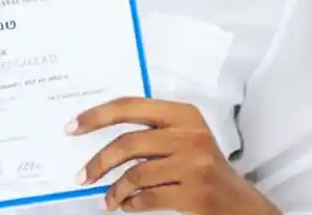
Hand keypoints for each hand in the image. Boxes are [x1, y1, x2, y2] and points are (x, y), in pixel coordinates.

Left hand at [73, 98, 277, 213]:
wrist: (240, 202)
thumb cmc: (202, 165)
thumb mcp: (183, 137)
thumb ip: (149, 129)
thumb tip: (96, 132)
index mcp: (183, 114)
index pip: (130, 106)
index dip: (97, 116)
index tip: (72, 127)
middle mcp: (190, 135)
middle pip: (128, 142)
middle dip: (98, 161)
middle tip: (81, 176)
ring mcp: (194, 164)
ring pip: (136, 174)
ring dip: (114, 189)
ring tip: (106, 199)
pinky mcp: (195, 192)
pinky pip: (149, 197)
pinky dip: (131, 203)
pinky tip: (126, 205)